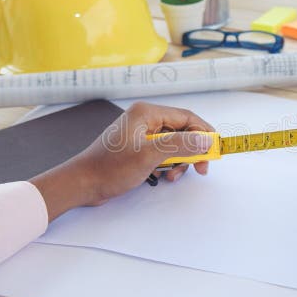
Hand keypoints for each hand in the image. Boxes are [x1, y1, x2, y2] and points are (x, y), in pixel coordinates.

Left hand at [30, 102, 213, 221]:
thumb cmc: (110, 168)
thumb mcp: (149, 156)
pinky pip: (163, 153)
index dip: (204, 132)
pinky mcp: (138, 149)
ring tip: (173, 176)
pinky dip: (168, 165)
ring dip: (180, 161)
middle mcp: (145, 120)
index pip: (187, 117)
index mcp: (147, 113)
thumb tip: (207, 139)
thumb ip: (180, 145)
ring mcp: (141, 135)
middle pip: (182, 131)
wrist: (82, 184)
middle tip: (201, 169)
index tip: (215, 150)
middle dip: (193, 150)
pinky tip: (164, 177)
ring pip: (174, 144)